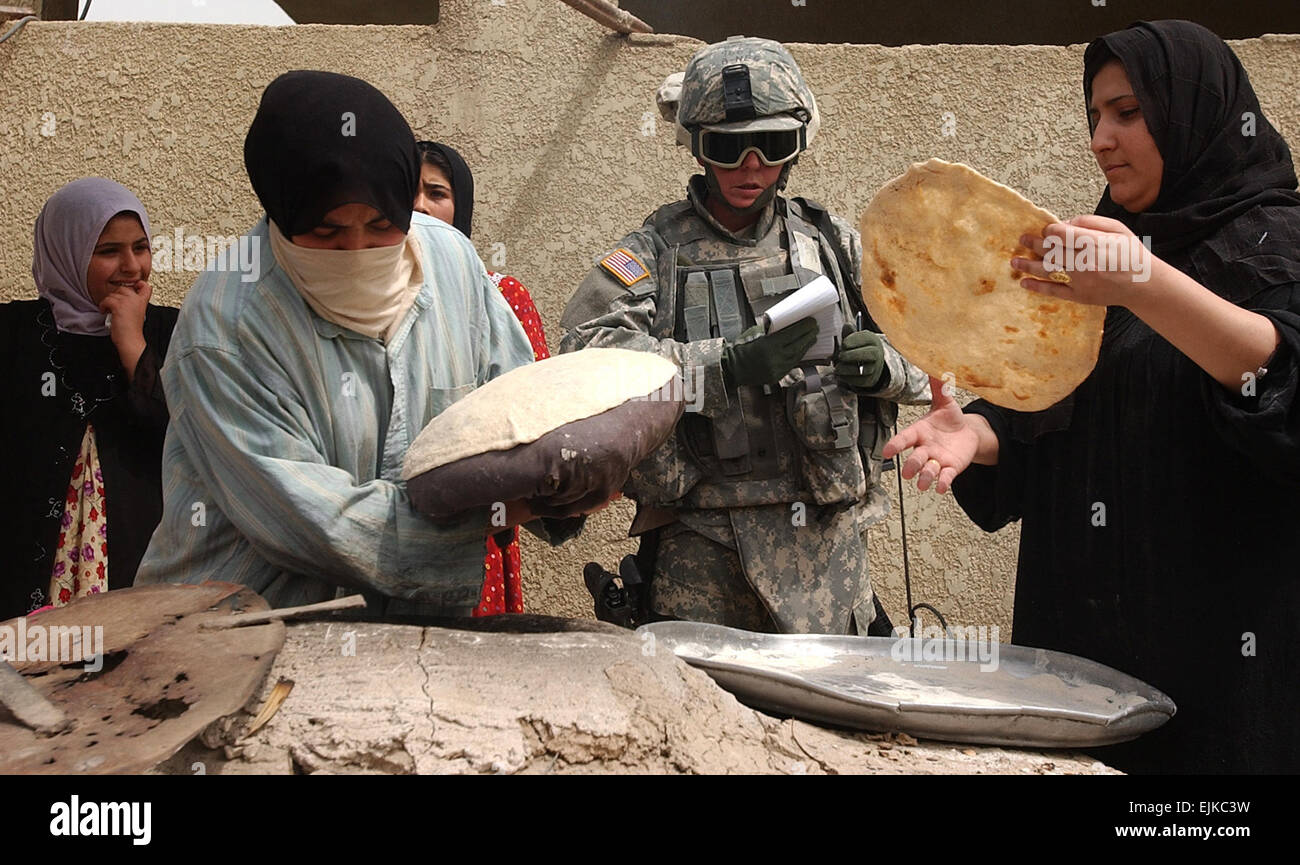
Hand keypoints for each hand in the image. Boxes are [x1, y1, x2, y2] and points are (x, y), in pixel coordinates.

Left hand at [99, 279, 149, 348]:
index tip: (133, 288)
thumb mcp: (137, 313)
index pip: (145, 285)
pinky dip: (103, 306)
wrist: (130, 340)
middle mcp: (136, 299)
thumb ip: (133, 303)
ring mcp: (127, 302)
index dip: (139, 284)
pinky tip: (105, 312)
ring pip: (112, 294)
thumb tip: (121, 296)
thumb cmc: (132, 330)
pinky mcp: (118, 306)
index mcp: (143, 301)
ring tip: (110, 310)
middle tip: (115, 305)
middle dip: (116, 296)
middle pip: (123, 288)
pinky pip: (106, 300)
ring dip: (108, 302)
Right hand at [722, 317, 818, 386]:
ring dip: (805, 346)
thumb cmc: (742, 348)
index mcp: (769, 345)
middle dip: (808, 336)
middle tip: (815, 328)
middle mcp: (775, 358)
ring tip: (811, 338)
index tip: (811, 322)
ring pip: (797, 357)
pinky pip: (791, 365)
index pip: (792, 334)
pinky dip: (798, 357)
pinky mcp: (777, 376)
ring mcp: (777, 369)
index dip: (804, 328)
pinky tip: (801, 350)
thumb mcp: (755, 333)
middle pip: (798, 346)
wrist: (732, 367)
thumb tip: (786, 323)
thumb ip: (771, 330)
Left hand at [834, 328, 885, 389]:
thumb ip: (849, 332)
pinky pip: (858, 381)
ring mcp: (874, 368)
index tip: (844, 344)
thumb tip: (847, 325)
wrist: (869, 364)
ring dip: (846, 369)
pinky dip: (846, 378)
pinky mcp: (870, 380)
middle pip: (867, 354)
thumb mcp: (854, 338)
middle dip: (850, 355)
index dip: (853, 341)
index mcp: (872, 340)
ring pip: (861, 370)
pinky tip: (840, 374)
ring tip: (837, 367)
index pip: (865, 338)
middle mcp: (877, 354)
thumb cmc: (857, 348)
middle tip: (840, 356)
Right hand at [881, 375, 979, 493]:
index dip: (895, 445)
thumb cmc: (951, 419)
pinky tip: (940, 488)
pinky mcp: (950, 469)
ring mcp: (936, 461)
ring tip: (925, 482)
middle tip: (908, 472)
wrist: (967, 434)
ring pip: (927, 471)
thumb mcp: (945, 403)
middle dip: (911, 466)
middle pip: (913, 459)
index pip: (904, 438)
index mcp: (919, 432)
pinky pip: (944, 478)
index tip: (887, 451)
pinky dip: (942, 484)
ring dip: (925, 477)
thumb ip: (939, 387)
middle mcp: (925, 448)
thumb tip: (936, 366)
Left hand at [1012, 215, 1159, 307]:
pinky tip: (1024, 282)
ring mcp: (1081, 280)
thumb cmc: (1129, 253)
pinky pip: (1054, 291)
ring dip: (1028, 266)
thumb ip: (1089, 222)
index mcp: (1094, 242)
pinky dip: (1037, 287)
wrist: (1144, 283)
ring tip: (1014, 261)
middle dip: (1033, 244)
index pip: (1061, 233)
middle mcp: (1085, 261)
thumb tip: (1064, 222)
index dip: (1050, 230)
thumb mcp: (1116, 228)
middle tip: (1022, 240)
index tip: (1047, 230)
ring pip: (1047, 271)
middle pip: (1051, 251)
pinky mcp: (1080, 296)